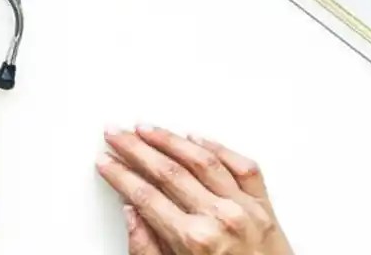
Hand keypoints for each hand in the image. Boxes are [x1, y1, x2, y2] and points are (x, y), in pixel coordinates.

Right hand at [95, 126, 292, 254]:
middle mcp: (220, 218)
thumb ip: (147, 249)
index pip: (144, 195)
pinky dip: (218, 148)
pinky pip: (242, 166)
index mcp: (194, 241)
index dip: (120, 175)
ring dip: (170, 140)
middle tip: (116, 134)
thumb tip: (131, 213)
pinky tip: (196, 139)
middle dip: (135, 148)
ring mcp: (245, 208)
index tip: (105, 162)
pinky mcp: (265, 206)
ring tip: (147, 128)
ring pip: (202, 160)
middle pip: (167, 171)